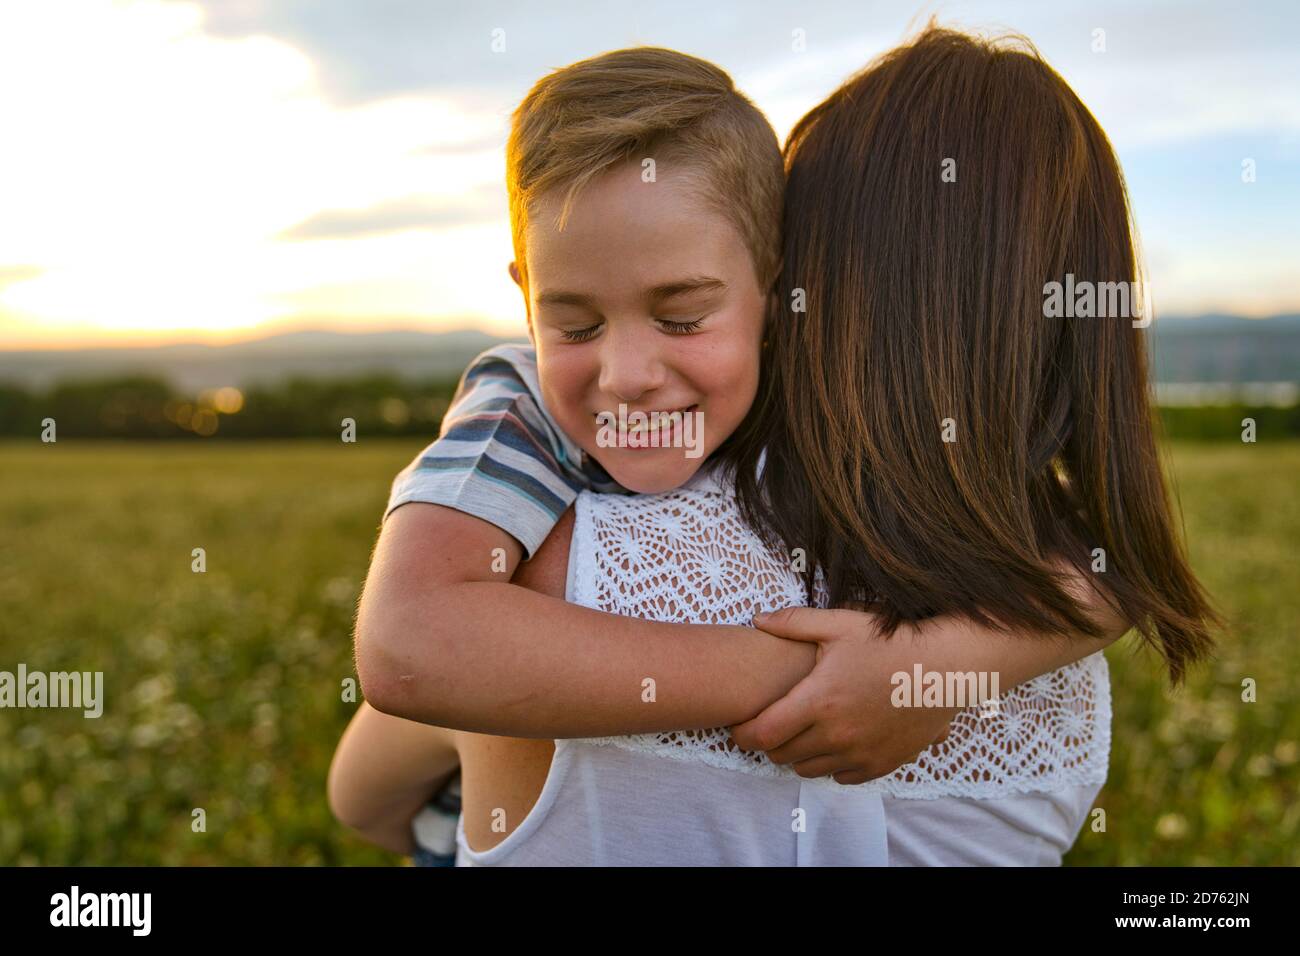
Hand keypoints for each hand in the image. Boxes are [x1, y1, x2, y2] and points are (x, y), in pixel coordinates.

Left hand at [729, 607, 957, 784]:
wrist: (946, 667)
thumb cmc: (892, 641)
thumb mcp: (841, 623)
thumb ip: (794, 623)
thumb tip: (757, 619)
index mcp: (820, 700)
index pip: (764, 733)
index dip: (743, 734)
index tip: (737, 727)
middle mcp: (837, 734)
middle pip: (781, 754)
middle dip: (767, 742)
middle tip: (768, 725)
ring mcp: (860, 753)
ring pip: (808, 769)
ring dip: (796, 755)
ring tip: (798, 733)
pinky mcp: (881, 764)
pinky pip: (841, 777)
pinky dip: (829, 764)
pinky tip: (831, 742)